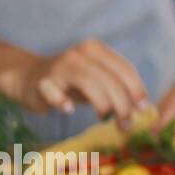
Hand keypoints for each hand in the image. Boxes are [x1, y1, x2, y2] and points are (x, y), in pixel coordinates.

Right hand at [0, 39, 149, 120]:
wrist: (29, 77)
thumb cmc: (72, 82)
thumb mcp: (98, 81)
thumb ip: (118, 89)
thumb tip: (143, 109)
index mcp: (97, 49)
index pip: (124, 69)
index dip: (137, 89)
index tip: (144, 109)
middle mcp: (79, 54)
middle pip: (109, 78)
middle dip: (122, 103)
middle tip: (127, 124)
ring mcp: (59, 66)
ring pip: (89, 83)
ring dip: (102, 105)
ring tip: (106, 119)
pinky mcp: (42, 82)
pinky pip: (54, 93)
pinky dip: (63, 102)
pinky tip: (70, 110)